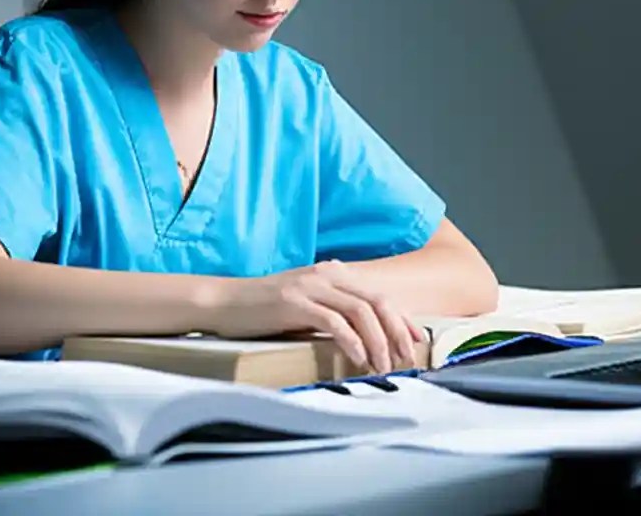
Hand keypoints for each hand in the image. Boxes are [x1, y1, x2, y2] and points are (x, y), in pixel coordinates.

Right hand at [206, 259, 423, 373]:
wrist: (224, 302)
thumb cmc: (265, 311)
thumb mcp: (306, 306)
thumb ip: (333, 312)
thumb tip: (366, 338)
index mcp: (334, 274)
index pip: (379, 296)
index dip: (402, 319)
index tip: (416, 342)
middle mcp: (327, 274)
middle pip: (377, 301)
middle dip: (397, 332)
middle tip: (406, 359)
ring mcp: (310, 286)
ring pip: (360, 311)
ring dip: (378, 341)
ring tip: (383, 366)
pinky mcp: (295, 302)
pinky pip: (333, 321)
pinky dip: (351, 341)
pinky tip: (359, 358)